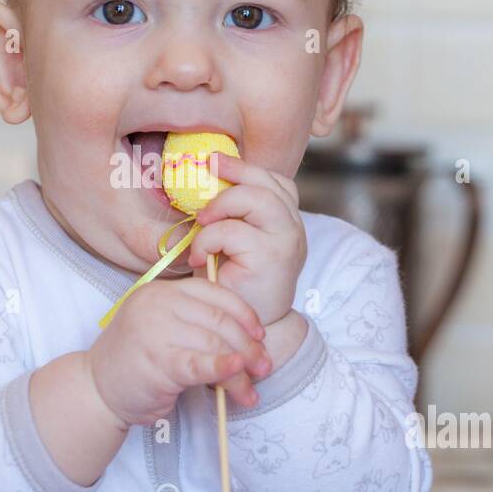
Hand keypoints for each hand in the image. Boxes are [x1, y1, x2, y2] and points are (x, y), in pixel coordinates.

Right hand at [87, 277, 271, 426]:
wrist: (96, 390)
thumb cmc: (135, 363)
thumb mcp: (163, 330)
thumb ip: (195, 325)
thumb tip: (248, 341)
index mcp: (161, 291)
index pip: (214, 294)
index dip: (244, 314)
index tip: (260, 336)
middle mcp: (158, 304)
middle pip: (220, 321)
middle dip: (248, 346)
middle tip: (263, 367)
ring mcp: (156, 331)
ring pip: (216, 345)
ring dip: (241, 370)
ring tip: (250, 390)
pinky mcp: (158, 362)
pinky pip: (200, 364)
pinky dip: (224, 368)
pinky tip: (238, 373)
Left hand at [186, 152, 306, 326]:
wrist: (242, 331)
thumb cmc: (233, 286)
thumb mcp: (232, 243)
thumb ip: (231, 216)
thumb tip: (205, 179)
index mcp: (286, 223)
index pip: (277, 183)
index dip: (247, 168)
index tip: (215, 159)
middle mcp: (293, 229)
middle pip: (268, 184)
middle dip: (235, 172)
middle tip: (205, 170)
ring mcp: (287, 241)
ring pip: (255, 199)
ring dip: (220, 206)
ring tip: (201, 224)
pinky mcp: (272, 257)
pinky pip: (232, 231)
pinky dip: (207, 240)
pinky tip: (199, 257)